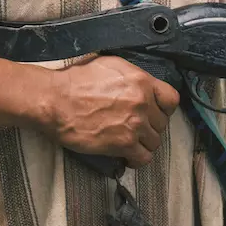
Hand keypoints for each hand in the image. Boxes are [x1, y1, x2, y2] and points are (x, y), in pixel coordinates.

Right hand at [44, 56, 180, 167]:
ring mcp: (135, 124)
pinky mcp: (124, 143)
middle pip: (162, 123)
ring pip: (155, 141)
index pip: (171, 98)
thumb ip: (129, 76)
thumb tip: (138, 84)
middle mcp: (142, 102)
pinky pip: (144, 158)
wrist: (54, 100)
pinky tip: (126, 156)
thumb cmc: (73, 81)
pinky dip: (136, 159)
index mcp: (140, 80)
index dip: (163, 107)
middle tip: (133, 127)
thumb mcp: (107, 65)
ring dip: (143, 143)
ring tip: (128, 142)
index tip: (154, 111)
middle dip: (149, 126)